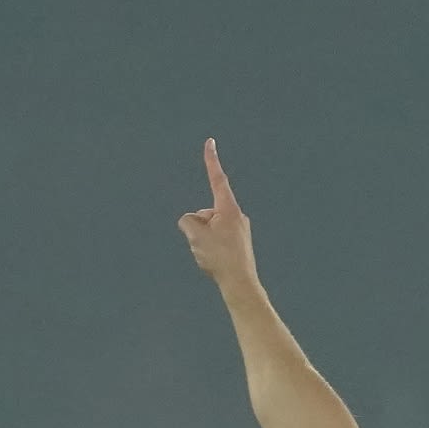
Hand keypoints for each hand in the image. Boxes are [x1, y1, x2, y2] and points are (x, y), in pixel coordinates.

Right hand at [178, 138, 258, 297]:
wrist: (241, 285)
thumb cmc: (220, 258)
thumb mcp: (195, 236)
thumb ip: (187, 221)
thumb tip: (191, 221)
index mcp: (228, 208)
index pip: (217, 178)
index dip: (211, 161)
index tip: (210, 143)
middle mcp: (237, 216)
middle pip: (206, 213)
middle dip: (198, 227)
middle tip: (204, 247)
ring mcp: (240, 231)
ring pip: (210, 229)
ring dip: (204, 240)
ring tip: (211, 258)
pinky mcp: (240, 245)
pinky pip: (217, 241)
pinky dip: (211, 249)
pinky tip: (216, 264)